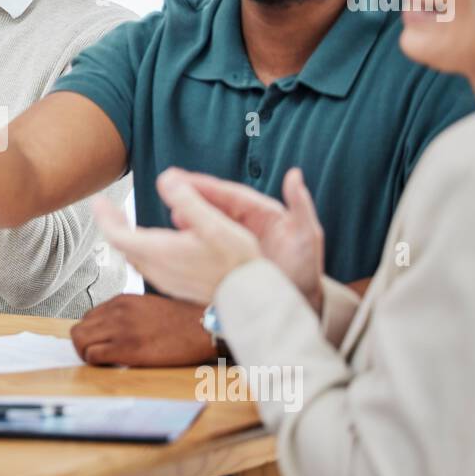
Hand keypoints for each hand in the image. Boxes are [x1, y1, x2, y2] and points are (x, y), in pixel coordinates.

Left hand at [70, 294, 216, 366]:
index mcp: (122, 300)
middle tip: (100, 356)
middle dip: (85, 345)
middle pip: (78, 329)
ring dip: (87, 355)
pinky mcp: (126, 348)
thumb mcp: (148, 306)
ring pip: (80, 341)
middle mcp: (116, 311)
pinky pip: (93, 356)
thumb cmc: (182, 321)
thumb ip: (127, 313)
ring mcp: (120, 328)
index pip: (88, 317)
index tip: (104, 344)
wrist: (202, 327)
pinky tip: (114, 365)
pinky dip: (97, 363)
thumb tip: (113, 329)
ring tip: (106, 361)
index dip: (93, 334)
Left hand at [90, 183, 260, 305]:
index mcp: (160, 251)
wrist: (249, 297)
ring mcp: (165, 280)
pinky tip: (154, 243)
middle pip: (123, 245)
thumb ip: (187, 200)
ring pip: (135, 256)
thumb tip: (166, 178)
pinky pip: (148, 265)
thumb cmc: (235, 262)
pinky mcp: (175, 285)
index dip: (104, 216)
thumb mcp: (214, 224)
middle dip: (114, 224)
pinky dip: (142, 249)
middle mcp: (157, 268)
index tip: (99, 202)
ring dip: (127, 237)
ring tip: (126, 222)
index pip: (117, 235)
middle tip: (108, 209)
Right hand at [160, 167, 324, 311]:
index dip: (207, 185)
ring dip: (190, 213)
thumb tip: (295, 174)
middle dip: (192, 193)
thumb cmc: (307, 268)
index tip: (184, 177)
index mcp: (264, 213)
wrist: (300, 301)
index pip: (231, 194)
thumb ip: (301, 204)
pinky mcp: (231, 255)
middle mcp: (248, 222)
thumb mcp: (307, 235)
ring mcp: (238, 238)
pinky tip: (178, 236)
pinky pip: (210, 242)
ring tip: (171, 207)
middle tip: (167, 184)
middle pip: (215, 204)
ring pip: (210, 221)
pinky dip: (194, 237)